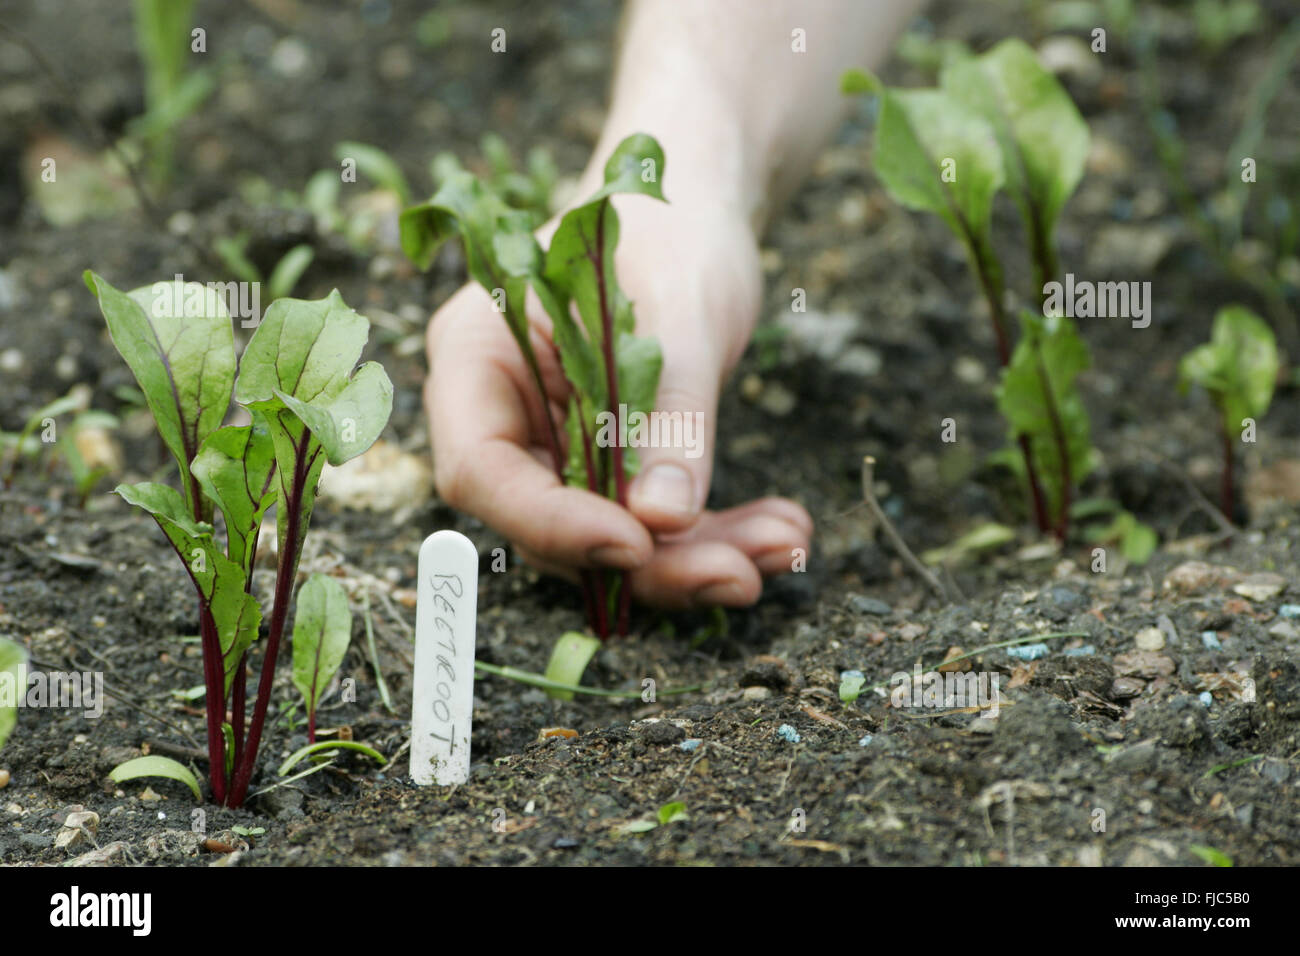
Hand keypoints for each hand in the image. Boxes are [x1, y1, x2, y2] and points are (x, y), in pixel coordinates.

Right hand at [424, 194, 810, 607]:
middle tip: (738, 576)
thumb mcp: (681, 313)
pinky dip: (712, 533)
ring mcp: (552, 443)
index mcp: (478, 354)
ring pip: (607, 534)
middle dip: (648, 561)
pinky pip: (648, 520)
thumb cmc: (674, 232)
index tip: (636, 546)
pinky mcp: (604, 464)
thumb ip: (668, 413)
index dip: (551, 522)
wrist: (696, 208)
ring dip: (695, 555)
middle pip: (549, 519)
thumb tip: (664, 520)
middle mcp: (502, 411)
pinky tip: (779, 530)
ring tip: (783, 545)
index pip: (483, 467)